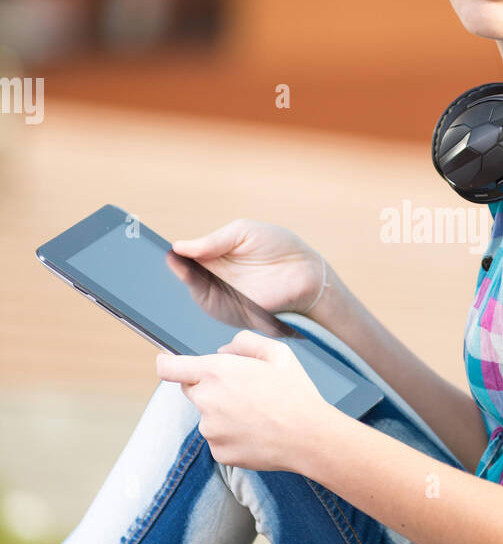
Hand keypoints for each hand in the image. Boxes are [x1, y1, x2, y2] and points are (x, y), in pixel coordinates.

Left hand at [155, 329, 333, 472]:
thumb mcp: (277, 353)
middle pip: (191, 390)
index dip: (166, 363)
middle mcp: (207, 400)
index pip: (168, 367)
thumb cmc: (295, 393)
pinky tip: (257, 433)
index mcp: (217, 371)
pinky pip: (219, 440)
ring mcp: (211, 430)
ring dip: (223, 414)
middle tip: (242, 391)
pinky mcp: (219, 452)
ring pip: (208, 417)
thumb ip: (244, 342)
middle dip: (208, 387)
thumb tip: (223, 350)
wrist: (309, 436)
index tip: (170, 363)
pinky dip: (233, 436)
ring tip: (258, 415)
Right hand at [168, 218, 330, 317]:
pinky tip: (190, 276)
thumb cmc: (279, 248)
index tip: (154, 244)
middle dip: (169, 266)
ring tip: (176, 262)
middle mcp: (214, 276)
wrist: (307, 273)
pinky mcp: (229, 310)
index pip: (186, 254)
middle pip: (182, 272)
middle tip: (159, 255)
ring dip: (181, 276)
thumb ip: (212, 240)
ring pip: (191, 287)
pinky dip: (197, 291)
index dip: (171, 251)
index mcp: (215, 255)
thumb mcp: (243, 232)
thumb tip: (179, 246)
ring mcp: (220, 294)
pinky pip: (207, 303)